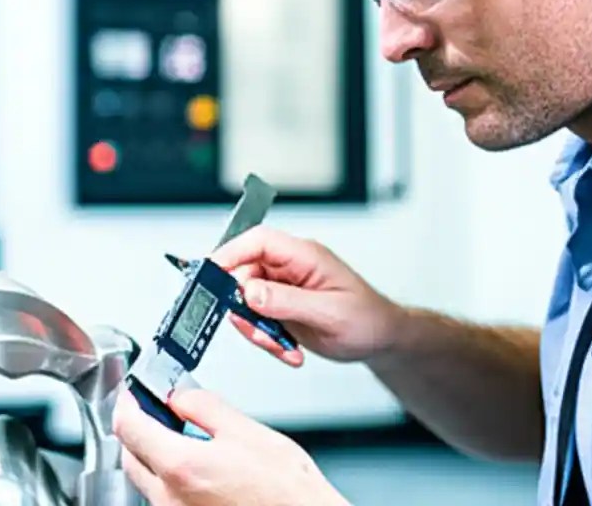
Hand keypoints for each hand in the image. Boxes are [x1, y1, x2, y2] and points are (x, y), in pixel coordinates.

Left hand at [112, 388, 347, 505]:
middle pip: (130, 457)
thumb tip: (179, 396)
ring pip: (147, 480)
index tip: (132, 394)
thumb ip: (204, 407)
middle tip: (154, 412)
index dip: (127, 404)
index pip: (129, 428)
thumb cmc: (287, 491)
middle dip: (137, 430)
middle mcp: (170, 498)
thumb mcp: (246, 431)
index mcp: (181, 467)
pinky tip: (199, 468)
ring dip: (155, 456)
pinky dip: (171, 478)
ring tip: (184, 440)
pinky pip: (165, 498)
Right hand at [211, 226, 404, 365]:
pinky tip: (289, 349)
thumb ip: (286, 301)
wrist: (380, 339)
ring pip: (246, 301)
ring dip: (258, 329)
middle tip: (260, 332)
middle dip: (245, 308)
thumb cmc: (368, 319)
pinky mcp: (280, 307)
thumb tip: (249, 291)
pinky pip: (257, 319)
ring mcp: (284, 287)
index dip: (230, 253)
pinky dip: (267, 339)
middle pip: (243, 274)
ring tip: (282, 345)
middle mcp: (290, 268)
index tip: (212, 275)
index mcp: (304, 256)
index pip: (258, 241)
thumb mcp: (328, 312)